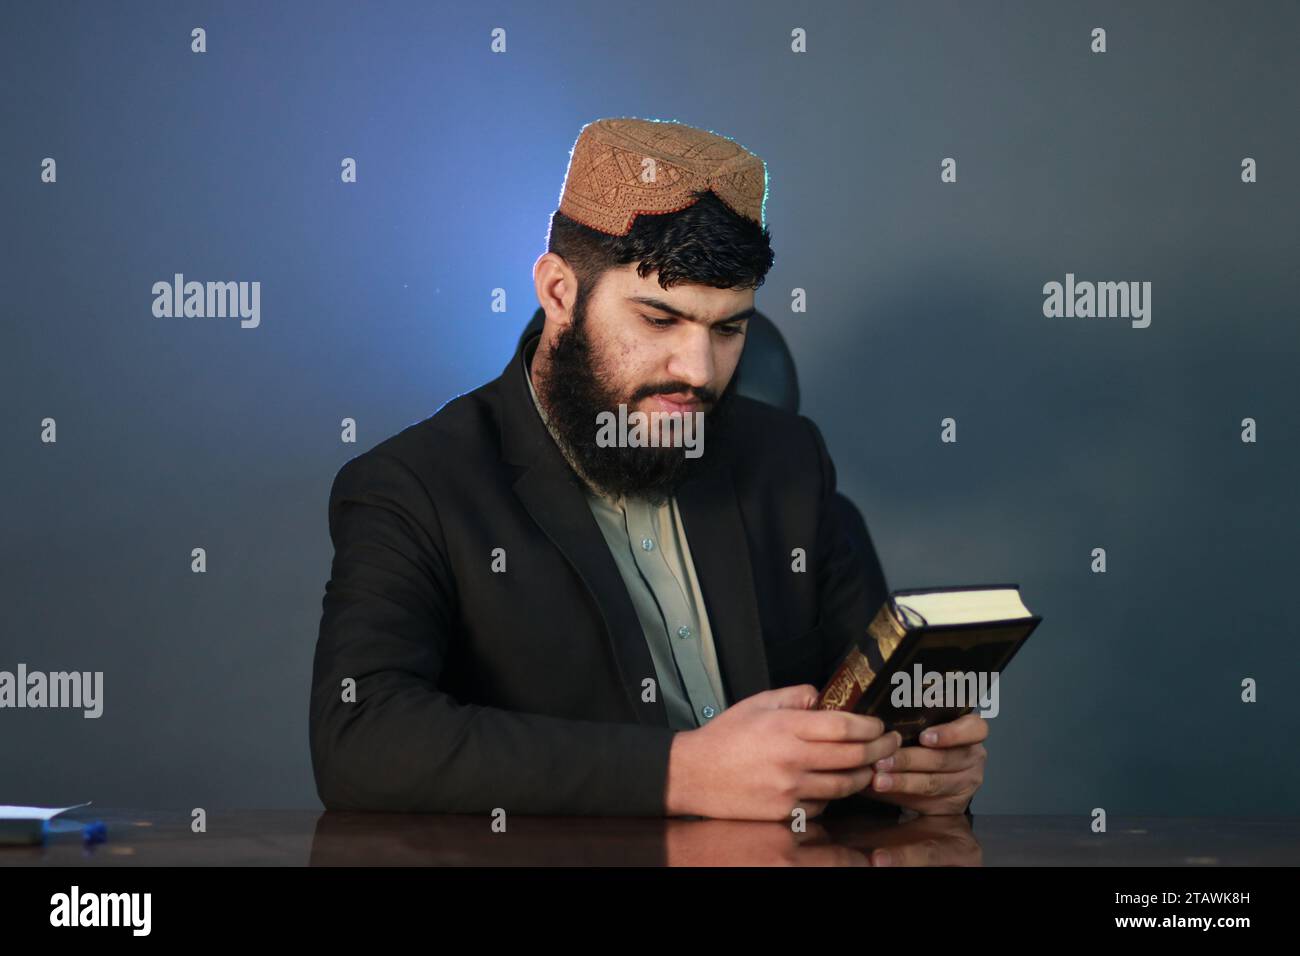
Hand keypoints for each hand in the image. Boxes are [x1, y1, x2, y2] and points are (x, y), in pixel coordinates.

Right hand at [665, 684, 900, 821]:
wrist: (694, 774)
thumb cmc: (726, 736)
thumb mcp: (758, 703)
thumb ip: (794, 696)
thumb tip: (823, 697)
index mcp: (787, 726)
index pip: (844, 726)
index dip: (870, 726)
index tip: (880, 725)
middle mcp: (792, 758)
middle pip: (853, 756)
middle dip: (880, 750)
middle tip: (891, 744)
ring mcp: (790, 788)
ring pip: (844, 785)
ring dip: (864, 776)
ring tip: (872, 767)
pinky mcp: (785, 812)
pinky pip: (821, 805)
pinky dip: (832, 796)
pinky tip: (833, 786)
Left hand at [859, 713, 987, 814]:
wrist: (934, 772)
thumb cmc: (925, 740)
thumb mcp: (927, 724)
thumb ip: (913, 721)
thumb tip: (880, 722)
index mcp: (971, 731)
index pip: (975, 729)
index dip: (950, 733)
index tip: (923, 737)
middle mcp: (973, 757)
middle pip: (944, 759)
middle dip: (909, 760)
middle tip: (882, 761)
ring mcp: (966, 783)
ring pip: (933, 783)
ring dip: (902, 782)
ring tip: (878, 780)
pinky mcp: (954, 805)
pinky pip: (927, 801)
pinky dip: (901, 795)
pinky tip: (883, 791)